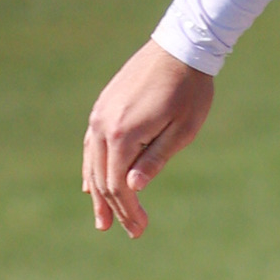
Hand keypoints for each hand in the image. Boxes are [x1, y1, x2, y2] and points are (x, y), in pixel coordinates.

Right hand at [82, 40, 214, 237]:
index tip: (140, 230)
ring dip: (98, 194)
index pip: (118, 185)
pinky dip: (91, 169)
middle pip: (102, 178)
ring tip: (103, 221)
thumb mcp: (183, 129)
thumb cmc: (190, 91)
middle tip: (129, 231)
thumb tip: (132, 188)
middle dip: (115, 208)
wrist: (181, 47)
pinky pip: (90, 146)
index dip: (129, 210)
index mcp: (124, 134)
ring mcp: (99, 115)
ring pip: (92, 164)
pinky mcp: (102, 107)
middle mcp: (103, 126)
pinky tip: (90, 186)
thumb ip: (156, 159)